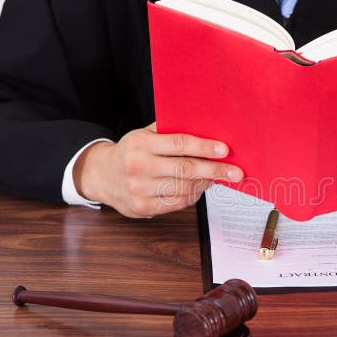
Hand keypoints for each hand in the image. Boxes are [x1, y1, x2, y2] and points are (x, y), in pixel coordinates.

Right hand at [73, 123, 242, 217]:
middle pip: (185, 170)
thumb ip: (169, 131)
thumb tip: (206, 128)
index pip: (179, 144)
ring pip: (183, 188)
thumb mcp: (144, 134)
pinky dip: (192, 195)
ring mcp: (139, 189)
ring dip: (205, 184)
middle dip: (214, 170)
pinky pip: (176, 203)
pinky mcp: (141, 207)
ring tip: (217, 178)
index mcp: (140, 144)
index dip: (204, 147)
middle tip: (235, 172)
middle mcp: (138, 167)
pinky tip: (199, 188)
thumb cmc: (131, 151)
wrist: (101, 176)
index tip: (224, 150)